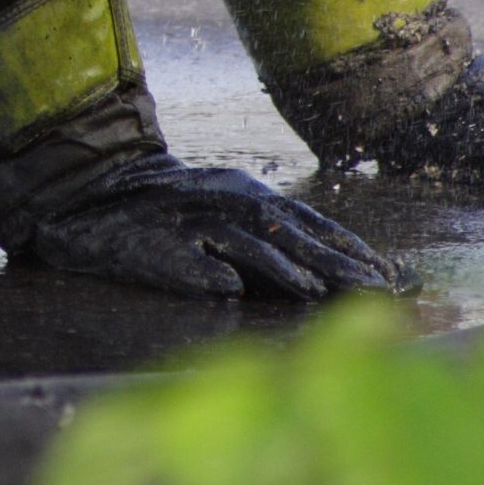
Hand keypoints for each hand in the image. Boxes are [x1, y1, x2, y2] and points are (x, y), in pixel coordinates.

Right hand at [24, 151, 408, 301]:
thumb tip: (328, 275)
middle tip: (374, 290)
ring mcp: (190, 221)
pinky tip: (225, 288)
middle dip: (333, 263)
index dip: (349, 248)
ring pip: (239, 242)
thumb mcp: (225, 208)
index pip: (309, 222)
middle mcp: (224, 201)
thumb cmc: (171, 209)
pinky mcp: (154, 243)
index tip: (389, 274)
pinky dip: (203, 271)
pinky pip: (179, 258)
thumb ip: (271, 236)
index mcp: (247, 194)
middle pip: (288, 232)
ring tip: (313, 291)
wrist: (95, 193)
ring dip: (279, 267)